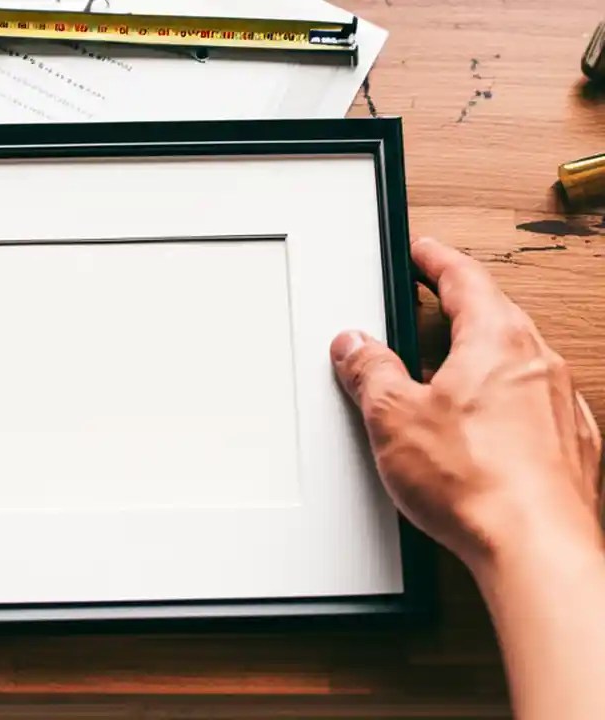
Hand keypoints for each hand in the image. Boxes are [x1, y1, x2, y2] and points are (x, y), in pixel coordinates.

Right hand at [330, 237, 601, 569]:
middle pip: (497, 315)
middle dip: (461, 307)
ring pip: (517, 363)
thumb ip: (371, 373)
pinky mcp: (571, 447)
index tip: (422, 251)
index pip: (465, 278)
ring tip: (443, 379)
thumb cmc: (477, 484)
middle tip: (433, 301)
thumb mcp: (394, 417)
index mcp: (498, 340)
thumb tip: (356, 347)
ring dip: (481, 361)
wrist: (536, 547)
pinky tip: (480, 434)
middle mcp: (540, 364)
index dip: (437, 259)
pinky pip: (533, 408)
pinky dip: (504, 407)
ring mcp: (562, 406)